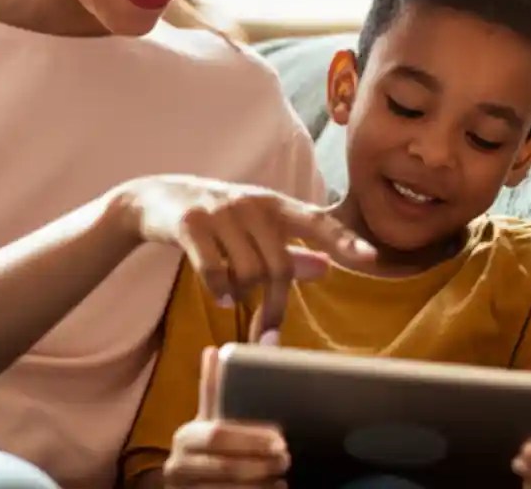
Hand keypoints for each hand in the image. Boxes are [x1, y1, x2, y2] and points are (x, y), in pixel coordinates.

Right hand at [120, 174, 374, 339]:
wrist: (157, 197)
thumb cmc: (218, 218)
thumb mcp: (256, 228)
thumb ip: (292, 250)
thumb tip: (329, 267)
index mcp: (275, 205)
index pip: (318, 222)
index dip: (345, 241)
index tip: (373, 259)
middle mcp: (253, 204)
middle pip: (279, 265)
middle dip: (275, 305)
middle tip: (268, 334)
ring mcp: (220, 212)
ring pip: (248, 271)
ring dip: (243, 296)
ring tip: (232, 298)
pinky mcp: (191, 224)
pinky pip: (215, 270)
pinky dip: (220, 291)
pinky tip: (221, 300)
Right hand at [164, 347, 289, 487]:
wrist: (194, 484)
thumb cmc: (215, 445)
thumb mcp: (219, 415)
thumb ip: (230, 382)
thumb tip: (258, 337)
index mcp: (187, 435)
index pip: (217, 433)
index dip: (250, 436)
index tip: (279, 437)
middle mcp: (178, 463)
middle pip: (224, 463)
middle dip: (259, 461)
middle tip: (286, 457)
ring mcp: (184, 487)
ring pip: (226, 487)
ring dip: (259, 483)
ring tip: (282, 477)